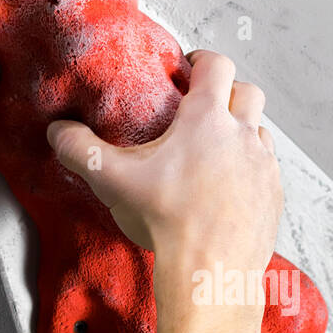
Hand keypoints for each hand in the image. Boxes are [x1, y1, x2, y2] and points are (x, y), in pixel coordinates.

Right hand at [47, 51, 282, 291]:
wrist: (210, 271)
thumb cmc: (167, 222)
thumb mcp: (112, 179)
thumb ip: (80, 149)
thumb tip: (58, 132)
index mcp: (208, 119)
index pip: (217, 65)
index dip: (201, 61)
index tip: (188, 70)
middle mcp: (243, 136)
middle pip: (248, 91)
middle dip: (228, 92)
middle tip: (204, 107)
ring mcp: (264, 166)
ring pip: (261, 131)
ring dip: (243, 132)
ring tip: (217, 150)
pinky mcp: (273, 196)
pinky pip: (268, 170)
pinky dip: (252, 169)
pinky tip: (231, 187)